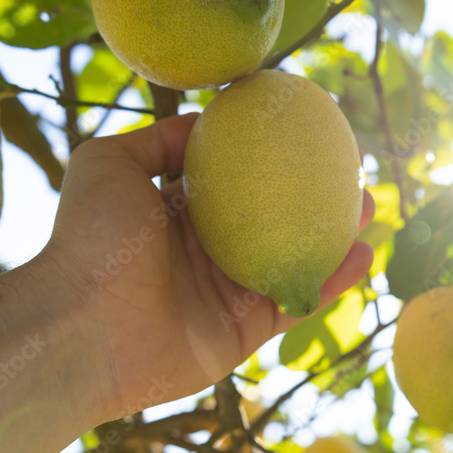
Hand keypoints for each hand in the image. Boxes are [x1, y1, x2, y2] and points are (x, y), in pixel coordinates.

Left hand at [41, 113, 373, 420]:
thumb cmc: (91, 239)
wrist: (82, 325)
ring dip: (334, 238)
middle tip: (350, 175)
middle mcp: (205, 254)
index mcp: (176, 215)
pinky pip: (296, 303)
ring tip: (371, 211)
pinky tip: (364, 255)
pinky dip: (332, 282)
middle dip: (313, 200)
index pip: (232, 184)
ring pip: (292, 261)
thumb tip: (203, 119)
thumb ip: (159, 138)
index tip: (304, 138)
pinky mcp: (243, 333)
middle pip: (272, 222)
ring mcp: (226, 295)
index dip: (268, 162)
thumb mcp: (112, 162)